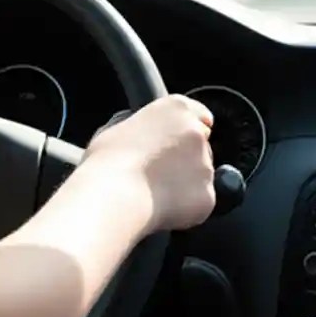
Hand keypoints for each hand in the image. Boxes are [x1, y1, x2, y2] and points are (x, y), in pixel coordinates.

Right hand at [81, 95, 215, 231]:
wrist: (113, 196)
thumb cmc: (107, 162)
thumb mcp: (119, 128)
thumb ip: (143, 126)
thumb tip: (142, 135)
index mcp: (176, 109)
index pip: (199, 115)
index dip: (187, 131)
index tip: (178, 142)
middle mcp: (196, 132)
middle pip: (201, 145)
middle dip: (187, 158)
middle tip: (159, 172)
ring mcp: (205, 164)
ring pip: (201, 175)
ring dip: (185, 183)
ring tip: (153, 193)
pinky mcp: (208, 194)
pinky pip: (200, 202)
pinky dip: (186, 207)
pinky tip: (161, 208)